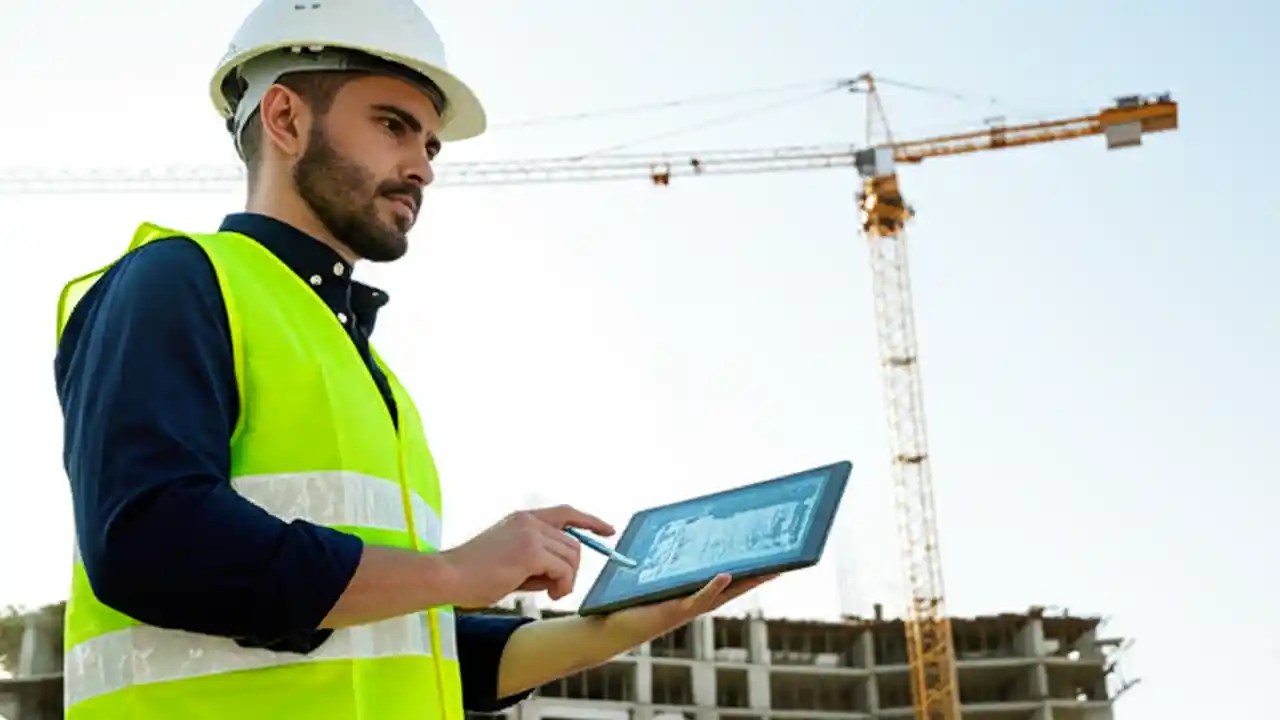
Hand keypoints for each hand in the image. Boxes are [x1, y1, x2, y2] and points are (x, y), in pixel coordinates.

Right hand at [438, 505, 614, 607]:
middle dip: (573, 568)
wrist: (448, 576)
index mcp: (522, 519)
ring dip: (567, 579)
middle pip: (574, 542)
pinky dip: (563, 585)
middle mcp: (529, 521)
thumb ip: (536, 559)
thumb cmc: (473, 575)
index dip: (590, 521)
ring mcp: (530, 534)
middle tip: (558, 589)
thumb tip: (562, 573)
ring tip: (550, 593)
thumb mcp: (510, 560)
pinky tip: (549, 594)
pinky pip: (564, 569)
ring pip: (572, 556)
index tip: (609, 530)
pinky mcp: (530, 551)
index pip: (566, 512)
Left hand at [605, 572, 779, 643]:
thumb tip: (674, 535)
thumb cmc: (627, 603)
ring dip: (746, 581)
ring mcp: (687, 609)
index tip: (768, 555)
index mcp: (692, 594)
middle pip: (734, 587)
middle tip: (783, 562)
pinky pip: (697, 598)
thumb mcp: (651, 577)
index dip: (749, 569)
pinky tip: (727, 574)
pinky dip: (713, 587)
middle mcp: (695, 604)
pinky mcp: (674, 612)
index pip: (727, 580)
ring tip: (768, 569)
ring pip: (724, 594)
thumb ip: (665, 561)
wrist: (607, 627)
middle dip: (759, 575)